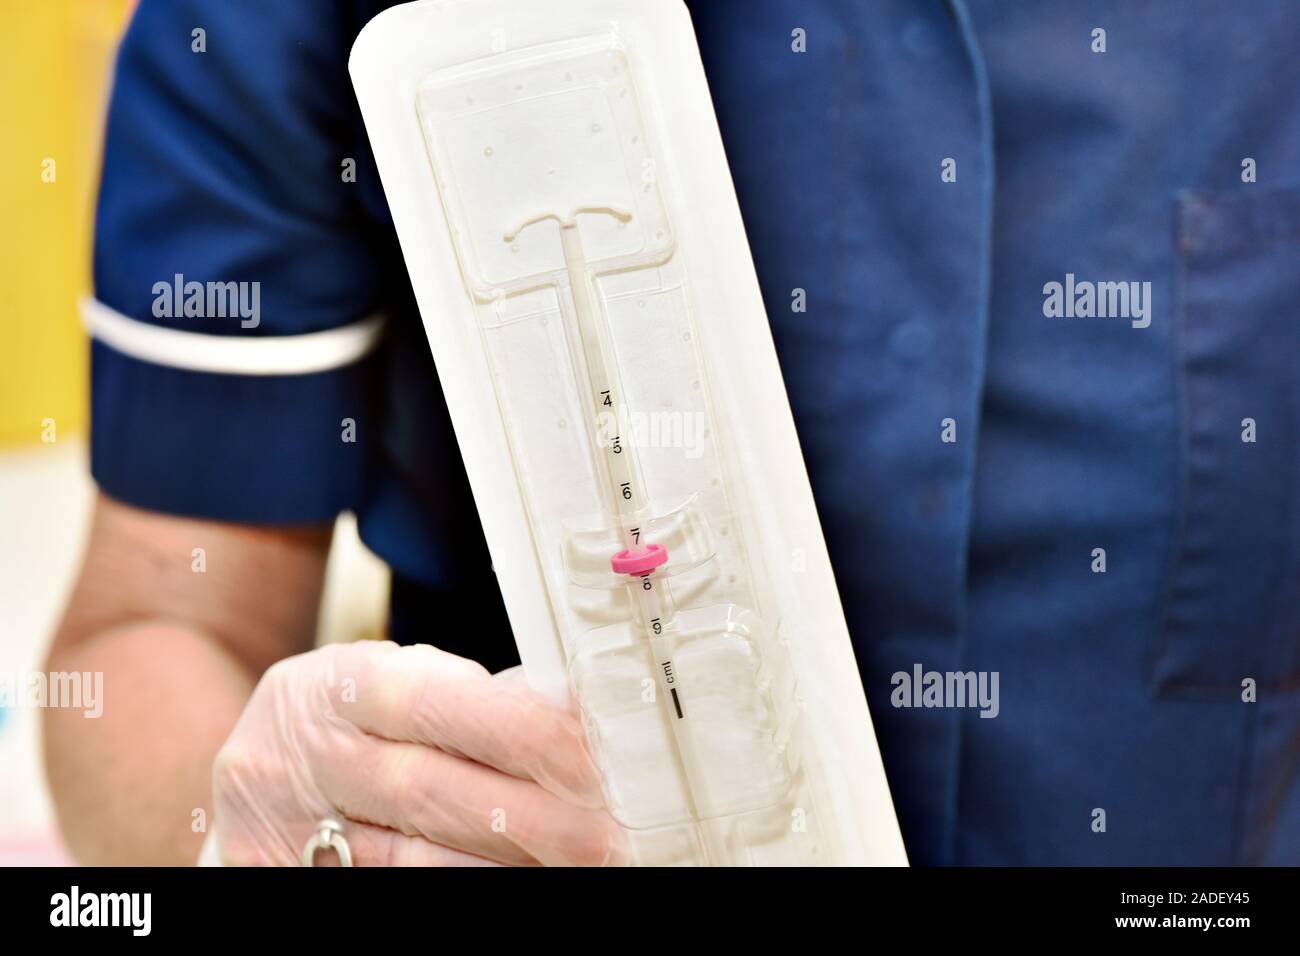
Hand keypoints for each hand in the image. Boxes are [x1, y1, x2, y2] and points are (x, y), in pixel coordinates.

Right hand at [209, 641, 622, 865]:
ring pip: (412, 862)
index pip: (433, 703)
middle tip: (607, 834)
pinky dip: (465, 889)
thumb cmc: (346, 720)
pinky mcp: (290, 881)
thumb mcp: (390, 684)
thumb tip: (574, 714)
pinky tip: (520, 880)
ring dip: (507, 867)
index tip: (589, 758)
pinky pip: (393, 894)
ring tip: (579, 863)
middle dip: (530, 817)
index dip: (518, 732)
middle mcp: (304, 758)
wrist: (254, 769)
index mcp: (334, 688)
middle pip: (428, 792)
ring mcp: (290, 831)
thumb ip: (473, 698)